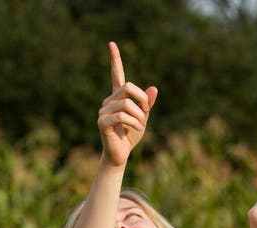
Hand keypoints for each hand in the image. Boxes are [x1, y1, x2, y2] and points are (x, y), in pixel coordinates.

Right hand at [98, 42, 157, 167]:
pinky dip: (134, 122)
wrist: (120, 155)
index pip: (116, 75)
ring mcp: (103, 111)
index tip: (111, 43)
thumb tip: (154, 88)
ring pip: (126, 103)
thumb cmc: (130, 136)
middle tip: (147, 111)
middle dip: (142, 98)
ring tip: (141, 125)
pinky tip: (138, 129)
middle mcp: (108, 101)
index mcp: (118, 98)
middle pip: (127, 87)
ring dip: (139, 115)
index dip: (115, 59)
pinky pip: (121, 116)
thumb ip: (147, 104)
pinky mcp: (102, 123)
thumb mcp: (143, 118)